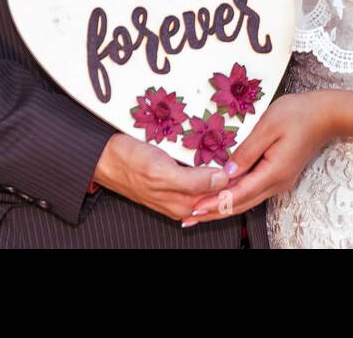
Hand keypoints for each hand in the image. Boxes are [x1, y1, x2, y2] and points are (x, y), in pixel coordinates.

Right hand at [93, 132, 233, 221]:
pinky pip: (198, 171)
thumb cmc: (129, 163)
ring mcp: (177, 189)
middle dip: (233, 174)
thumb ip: (193, 181)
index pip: (221, 196)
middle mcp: (183, 200)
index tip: (248, 161)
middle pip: (218, 189)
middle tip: (246, 153)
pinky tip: (215, 150)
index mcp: (184, 204)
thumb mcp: (162, 173)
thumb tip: (222, 181)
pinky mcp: (172, 176)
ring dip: (222, 166)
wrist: (104, 156)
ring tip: (236, 149)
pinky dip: (208, 162)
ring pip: (209, 180)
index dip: (236, 180)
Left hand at [182, 91, 337, 226]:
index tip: (193, 209)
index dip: (213, 203)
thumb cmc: (298, 113)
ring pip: (247, 200)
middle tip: (188, 218)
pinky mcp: (280, 175)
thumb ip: (247, 150)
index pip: (238, 194)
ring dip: (223, 207)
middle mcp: (278, 182)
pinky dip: (235, 197)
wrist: (326, 114)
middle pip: (241, 204)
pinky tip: (222, 195)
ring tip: (200, 211)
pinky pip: (253, 191)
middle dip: (214, 212)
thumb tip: (227, 172)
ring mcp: (280, 181)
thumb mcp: (268, 125)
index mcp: (274, 172)